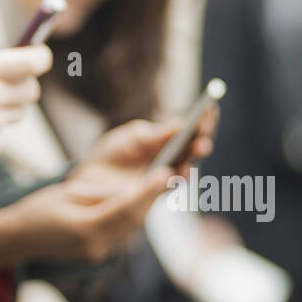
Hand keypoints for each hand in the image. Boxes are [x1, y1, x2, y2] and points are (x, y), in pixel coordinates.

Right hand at [0, 168, 171, 267]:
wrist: (18, 238)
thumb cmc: (37, 209)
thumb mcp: (67, 194)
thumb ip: (100, 194)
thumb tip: (130, 188)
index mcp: (85, 229)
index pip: (124, 209)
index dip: (146, 191)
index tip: (164, 172)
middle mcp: (95, 245)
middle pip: (133, 220)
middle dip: (153, 196)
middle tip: (172, 173)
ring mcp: (98, 251)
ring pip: (131, 226)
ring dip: (147, 204)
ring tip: (164, 181)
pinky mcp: (98, 250)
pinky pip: (122, 230)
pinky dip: (134, 212)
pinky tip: (143, 197)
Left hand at [70, 106, 219, 191]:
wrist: (90, 179)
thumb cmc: (113, 154)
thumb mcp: (131, 137)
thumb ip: (155, 135)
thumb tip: (181, 123)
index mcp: (169, 142)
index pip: (191, 129)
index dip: (203, 119)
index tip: (211, 107)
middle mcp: (173, 160)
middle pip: (194, 148)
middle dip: (202, 136)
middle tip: (206, 126)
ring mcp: (166, 177)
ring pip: (187, 167)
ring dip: (195, 156)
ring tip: (200, 145)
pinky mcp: (155, 194)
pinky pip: (170, 186)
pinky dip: (177, 178)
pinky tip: (182, 169)